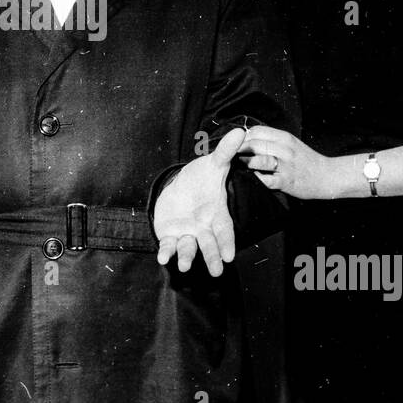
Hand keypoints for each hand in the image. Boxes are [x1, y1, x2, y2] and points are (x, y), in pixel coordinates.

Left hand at [153, 128, 241, 275]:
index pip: (224, 230)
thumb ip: (225, 152)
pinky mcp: (171, 235)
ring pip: (189, 248)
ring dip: (188, 257)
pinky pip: (169, 246)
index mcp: (216, 214)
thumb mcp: (213, 164)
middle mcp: (203, 228)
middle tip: (218, 271)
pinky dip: (167, 252)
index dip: (227, 242)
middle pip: (209, 244)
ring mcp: (187, 233)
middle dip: (212, 257)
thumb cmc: (202, 180)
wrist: (181, 188)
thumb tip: (239, 131)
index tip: (230, 255)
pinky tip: (163, 258)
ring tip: (185, 266)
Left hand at [239, 126, 335, 198]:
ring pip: (259, 159)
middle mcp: (284, 149)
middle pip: (254, 144)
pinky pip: (266, 179)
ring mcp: (285, 165)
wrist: (328, 175)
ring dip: (246, 163)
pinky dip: (256, 179)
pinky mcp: (286, 181)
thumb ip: (272, 139)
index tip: (236, 144)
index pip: (256, 131)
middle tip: (231, 156)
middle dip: (239, 150)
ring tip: (240, 166)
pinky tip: (252, 179)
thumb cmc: (305, 160)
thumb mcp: (291, 143)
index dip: (242, 137)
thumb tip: (248, 137)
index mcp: (284, 137)